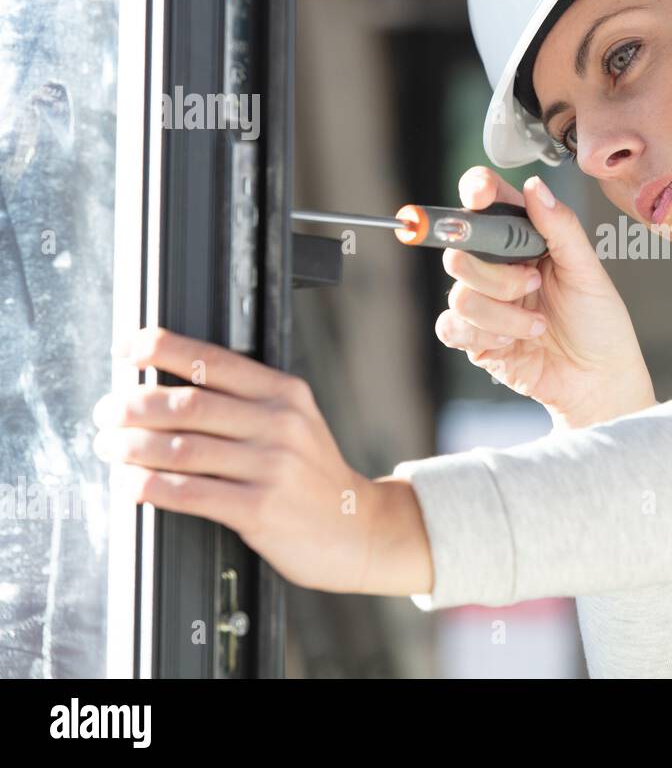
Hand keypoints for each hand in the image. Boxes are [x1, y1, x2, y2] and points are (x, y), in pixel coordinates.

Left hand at [92, 327, 432, 597]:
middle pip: (188, 404)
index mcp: (285, 393)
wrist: (358, 529)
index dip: (163, 348)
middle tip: (107, 412)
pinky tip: (132, 484)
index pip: (214, 359)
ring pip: (182, 449)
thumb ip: (246, 402)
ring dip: (132, 447)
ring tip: (110, 447)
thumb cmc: (312, 476)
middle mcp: (280, 424)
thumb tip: (166, 390)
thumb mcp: (295, 422)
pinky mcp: (261, 509)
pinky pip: (191, 493)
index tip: (127, 348)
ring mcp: (272, 467)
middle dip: (134, 405)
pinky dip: (151, 487)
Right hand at [437, 166, 655, 428]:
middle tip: (534, 284)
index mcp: (523, 239)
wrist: (598, 379)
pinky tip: (514, 342)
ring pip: (461, 294)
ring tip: (538, 325)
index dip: (476, 191)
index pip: (487, 203)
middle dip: (500, 274)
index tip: (481, 194)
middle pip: (461, 250)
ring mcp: (484, 302)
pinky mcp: (475, 338)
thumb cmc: (599, 324)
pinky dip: (486, 334)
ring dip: (503, 314)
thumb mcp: (588, 271)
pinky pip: (452, 326)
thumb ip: (561, 228)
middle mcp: (497, 266)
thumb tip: (535, 187)